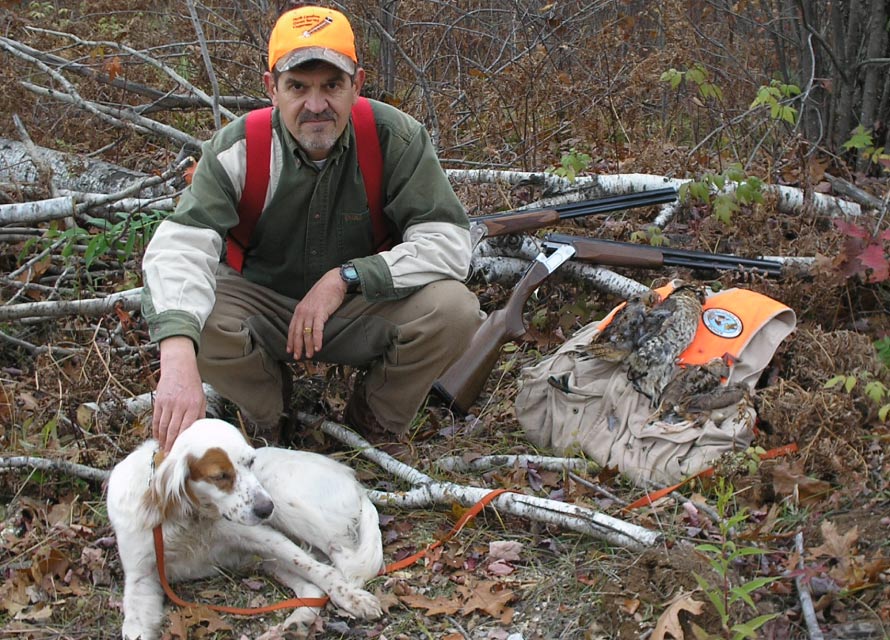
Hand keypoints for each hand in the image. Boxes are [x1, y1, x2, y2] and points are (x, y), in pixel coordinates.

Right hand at [152, 336, 205, 450]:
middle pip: (173, 430)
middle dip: (170, 445)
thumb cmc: (192, 384)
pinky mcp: (159, 401)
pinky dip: (156, 430)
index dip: (181, 442)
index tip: (178, 452)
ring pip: (163, 426)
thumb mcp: (201, 399)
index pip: (186, 428)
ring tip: (163, 449)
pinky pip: (156, 419)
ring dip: (162, 439)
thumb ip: (199, 415)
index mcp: (193, 406)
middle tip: (168, 455)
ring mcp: (167, 403)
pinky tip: (157, 437)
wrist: (179, 366)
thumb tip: (196, 432)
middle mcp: (179, 405)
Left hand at [287, 268, 347, 359]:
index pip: (292, 328)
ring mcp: (311, 312)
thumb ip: (308, 312)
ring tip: (309, 355)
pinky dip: (317, 339)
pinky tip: (317, 347)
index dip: (290, 340)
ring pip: (306, 333)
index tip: (289, 350)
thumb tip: (308, 323)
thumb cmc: (325, 292)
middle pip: (297, 333)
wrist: (333, 281)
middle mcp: (302, 312)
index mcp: (299, 310)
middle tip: (297, 358)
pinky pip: (317, 329)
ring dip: (307, 346)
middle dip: (297, 346)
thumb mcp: (311, 302)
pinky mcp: (321, 313)